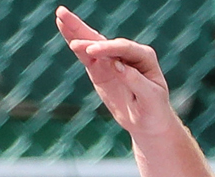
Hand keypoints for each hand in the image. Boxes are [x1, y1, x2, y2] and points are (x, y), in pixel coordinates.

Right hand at [56, 6, 177, 139]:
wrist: (148, 123)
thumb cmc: (154, 110)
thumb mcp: (150, 97)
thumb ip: (135, 80)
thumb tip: (117, 65)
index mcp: (144, 56)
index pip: (123, 48)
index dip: (107, 48)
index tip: (91, 51)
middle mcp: (127, 54)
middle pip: (104, 39)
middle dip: (84, 29)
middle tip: (65, 16)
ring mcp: (112, 61)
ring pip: (92, 44)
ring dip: (76, 32)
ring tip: (60, 18)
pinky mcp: (101, 70)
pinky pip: (86, 57)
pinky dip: (76, 46)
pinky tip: (66, 35)